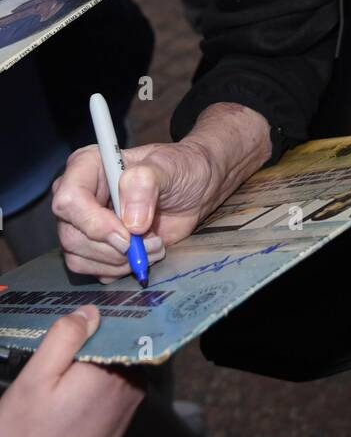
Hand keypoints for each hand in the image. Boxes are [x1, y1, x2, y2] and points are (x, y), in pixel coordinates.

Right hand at [0, 306, 143, 436]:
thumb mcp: (35, 382)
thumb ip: (64, 339)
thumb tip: (90, 310)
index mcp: (115, 368)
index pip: (123, 320)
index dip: (104, 307)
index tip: (85, 302)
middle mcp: (132, 383)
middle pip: (121, 338)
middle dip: (97, 331)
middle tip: (66, 329)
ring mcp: (130, 402)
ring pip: (118, 358)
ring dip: (95, 353)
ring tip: (65, 355)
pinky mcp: (122, 417)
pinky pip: (115, 381)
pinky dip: (96, 374)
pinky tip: (70, 382)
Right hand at [52, 103, 272, 279]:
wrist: (195, 188)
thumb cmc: (180, 168)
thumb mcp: (168, 167)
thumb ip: (145, 184)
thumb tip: (130, 222)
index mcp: (87, 167)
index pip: (68, 200)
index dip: (94, 223)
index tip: (128, 234)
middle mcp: (80, 196)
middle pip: (71, 236)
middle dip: (114, 248)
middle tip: (150, 241)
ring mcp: (85, 224)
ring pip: (79, 257)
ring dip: (120, 261)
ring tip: (154, 245)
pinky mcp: (96, 247)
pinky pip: (94, 270)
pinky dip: (122, 269)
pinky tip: (145, 253)